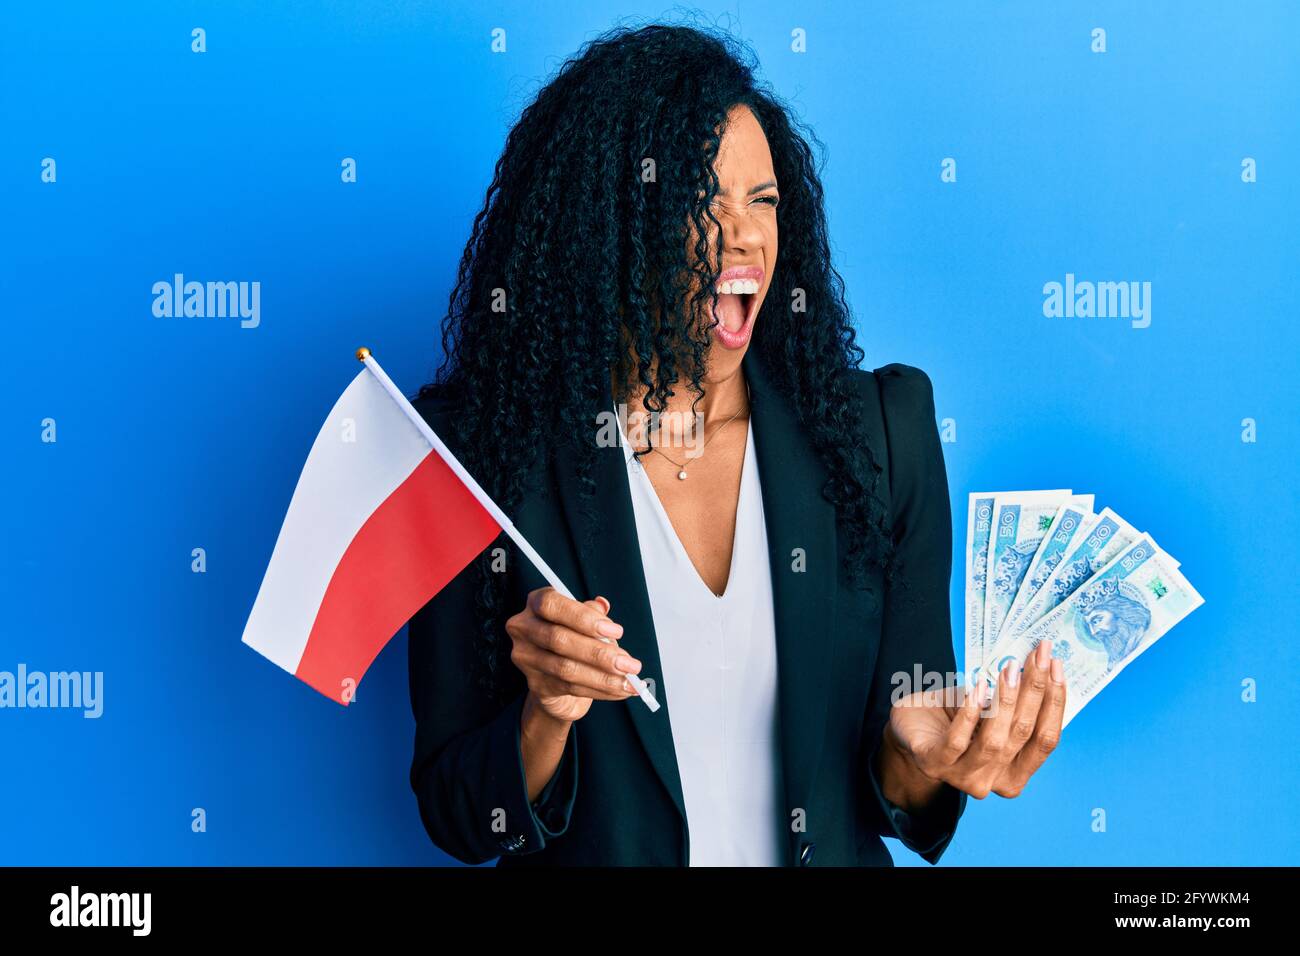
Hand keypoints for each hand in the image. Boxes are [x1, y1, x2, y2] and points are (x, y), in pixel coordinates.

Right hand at [505, 587, 641, 722]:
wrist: (556, 676)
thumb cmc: (572, 639)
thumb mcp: (583, 621)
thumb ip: (593, 613)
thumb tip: (603, 606)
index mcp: (537, 603)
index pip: (552, 605)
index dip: (583, 618)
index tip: (616, 631)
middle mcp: (524, 628)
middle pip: (560, 640)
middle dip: (601, 654)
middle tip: (630, 664)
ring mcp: (526, 658)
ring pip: (567, 668)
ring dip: (604, 677)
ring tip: (629, 681)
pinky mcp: (536, 684)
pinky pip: (571, 688)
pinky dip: (601, 690)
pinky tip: (619, 690)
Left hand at [885, 639, 1065, 800]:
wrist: (911, 727)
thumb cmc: (955, 717)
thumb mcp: (990, 711)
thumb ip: (1014, 702)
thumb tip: (1040, 665)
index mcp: (1015, 773)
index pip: (1045, 740)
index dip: (1055, 703)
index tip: (1057, 666)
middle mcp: (994, 781)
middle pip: (1023, 735)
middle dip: (1034, 691)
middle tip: (1039, 657)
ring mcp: (964, 777)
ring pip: (994, 741)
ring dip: (1006, 701)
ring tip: (1009, 669)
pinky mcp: (934, 764)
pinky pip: (958, 741)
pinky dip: (970, 712)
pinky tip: (978, 688)